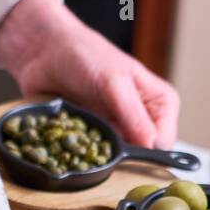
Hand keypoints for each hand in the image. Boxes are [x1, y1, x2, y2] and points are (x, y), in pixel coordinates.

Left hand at [0, 0, 179, 148]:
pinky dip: (82, 155)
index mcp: (160, 103)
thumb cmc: (86, 56)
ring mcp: (116, 129)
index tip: (123, 150)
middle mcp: (142, 120)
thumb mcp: (114, 82)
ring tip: (82, 141)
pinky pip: (92, 157)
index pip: (163, 142)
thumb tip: (151, 146)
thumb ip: (133, 115)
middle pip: (140, 155)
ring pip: (115, 159)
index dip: (145, 152)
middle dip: (121, 157)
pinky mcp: (93, 135)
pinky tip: (70, 144)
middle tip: (99, 147)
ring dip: (99, 157)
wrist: (46, 51)